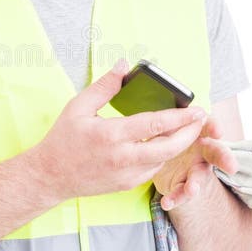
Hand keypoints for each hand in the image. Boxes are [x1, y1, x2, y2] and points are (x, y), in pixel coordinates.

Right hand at [30, 60, 207, 200]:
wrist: (50, 176)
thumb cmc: (63, 140)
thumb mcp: (79, 107)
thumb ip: (104, 86)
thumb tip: (123, 65)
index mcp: (112, 136)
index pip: (155, 125)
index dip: (180, 117)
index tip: (197, 109)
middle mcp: (123, 158)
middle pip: (169, 148)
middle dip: (190, 133)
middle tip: (200, 119)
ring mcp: (127, 175)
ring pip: (164, 159)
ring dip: (177, 144)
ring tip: (186, 128)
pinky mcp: (127, 185)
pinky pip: (153, 169)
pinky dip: (162, 155)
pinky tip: (163, 143)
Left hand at [152, 115, 239, 210]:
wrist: (161, 162)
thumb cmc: (169, 138)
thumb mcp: (169, 127)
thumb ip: (175, 121)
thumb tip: (184, 111)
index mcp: (197, 134)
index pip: (210, 127)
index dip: (215, 127)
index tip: (218, 130)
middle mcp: (201, 153)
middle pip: (216, 154)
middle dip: (225, 159)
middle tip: (232, 166)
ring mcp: (194, 171)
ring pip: (199, 177)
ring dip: (196, 184)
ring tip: (192, 190)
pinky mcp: (184, 186)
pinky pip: (180, 193)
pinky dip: (175, 199)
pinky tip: (166, 203)